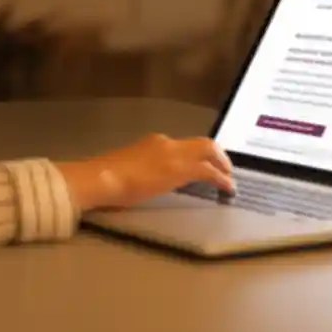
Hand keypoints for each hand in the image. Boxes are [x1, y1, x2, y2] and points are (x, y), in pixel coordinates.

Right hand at [56, 134, 235, 210]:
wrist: (101, 178)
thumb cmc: (106, 180)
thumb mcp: (129, 171)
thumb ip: (142, 173)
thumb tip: (145, 183)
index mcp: (153, 143)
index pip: (183, 146)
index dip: (198, 156)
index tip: (204, 166)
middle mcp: (166, 143)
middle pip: (202, 143)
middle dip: (218, 155)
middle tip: (226, 170)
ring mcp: (174, 154)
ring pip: (209, 151)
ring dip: (223, 164)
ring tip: (229, 180)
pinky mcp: (180, 169)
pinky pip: (209, 171)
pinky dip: (221, 178)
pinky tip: (227, 188)